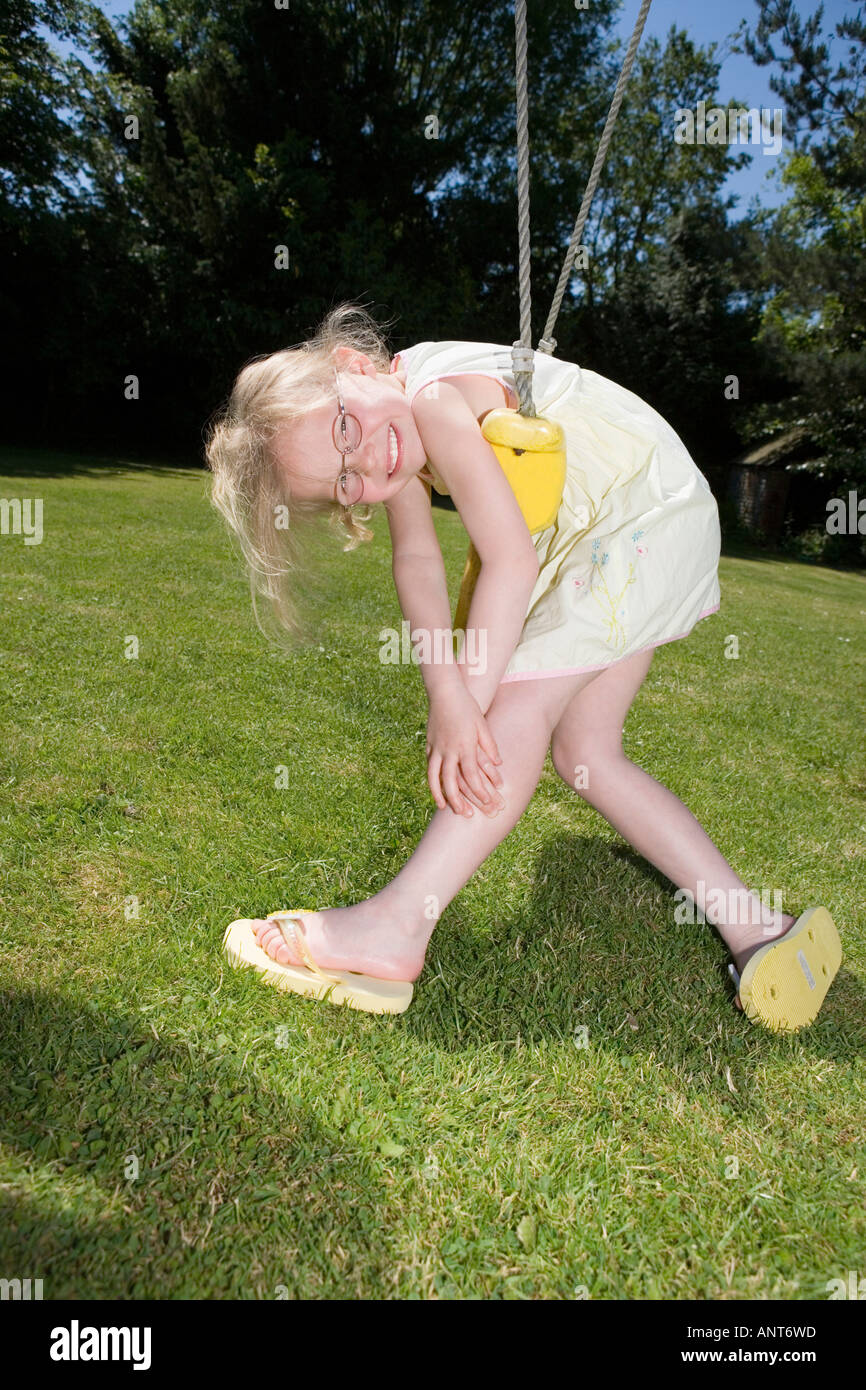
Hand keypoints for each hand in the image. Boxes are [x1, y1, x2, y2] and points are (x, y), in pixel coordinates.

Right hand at [426, 683, 504, 816]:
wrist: (444, 690)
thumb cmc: (467, 706)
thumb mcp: (482, 724)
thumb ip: (490, 745)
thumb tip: (499, 763)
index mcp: (465, 745)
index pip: (472, 775)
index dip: (480, 791)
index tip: (487, 803)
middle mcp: (448, 749)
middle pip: (450, 781)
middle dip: (458, 800)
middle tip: (465, 815)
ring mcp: (436, 746)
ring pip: (434, 776)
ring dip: (438, 793)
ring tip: (443, 806)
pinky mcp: (428, 743)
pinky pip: (429, 765)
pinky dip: (431, 778)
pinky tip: (434, 786)